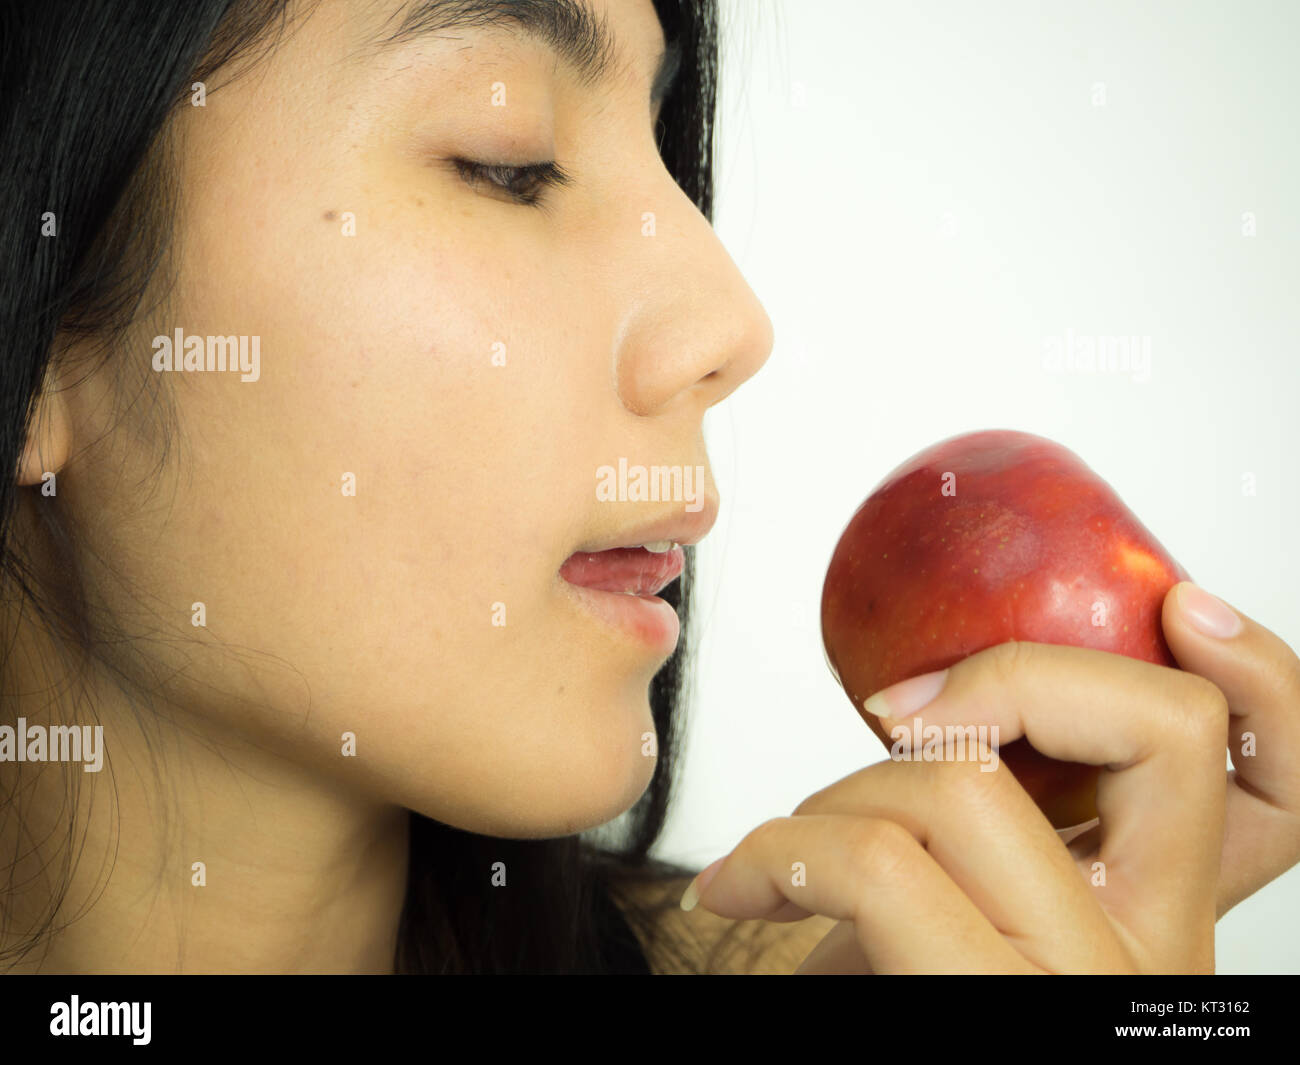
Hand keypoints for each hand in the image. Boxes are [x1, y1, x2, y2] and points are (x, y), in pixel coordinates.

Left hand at [681, 582, 1299, 972]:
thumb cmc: (896, 988)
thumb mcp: (964, 896)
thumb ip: (1004, 818)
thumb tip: (945, 697)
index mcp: (1163, 908)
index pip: (1283, 784)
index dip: (1268, 680)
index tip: (1180, 606)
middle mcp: (1156, 954)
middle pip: (1160, 729)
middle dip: (1002, 682)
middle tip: (896, 717)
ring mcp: (1083, 987)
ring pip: (969, 783)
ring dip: (840, 789)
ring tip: (790, 849)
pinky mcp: (984, 1009)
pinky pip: (876, 863)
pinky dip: (780, 847)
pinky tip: (745, 886)